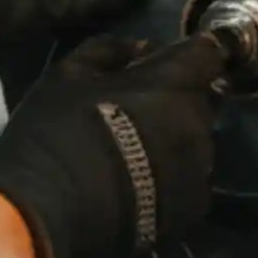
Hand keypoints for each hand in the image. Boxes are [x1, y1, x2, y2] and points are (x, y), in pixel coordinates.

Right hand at [0, 34, 227, 257]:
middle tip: (139, 113)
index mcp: (172, 84)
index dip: (192, 55)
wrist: (48, 211)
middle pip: (203, 101)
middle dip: (179, 100)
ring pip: (198, 144)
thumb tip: (140, 46)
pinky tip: (142, 188)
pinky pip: (193, 184)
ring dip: (177, 142)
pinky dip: (174, 182)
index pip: (209, 54)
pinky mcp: (193, 210)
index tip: (170, 63)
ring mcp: (199, 170)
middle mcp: (197, 124)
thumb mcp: (68, 76)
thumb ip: (108, 51)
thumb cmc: (54, 133)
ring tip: (136, 156)